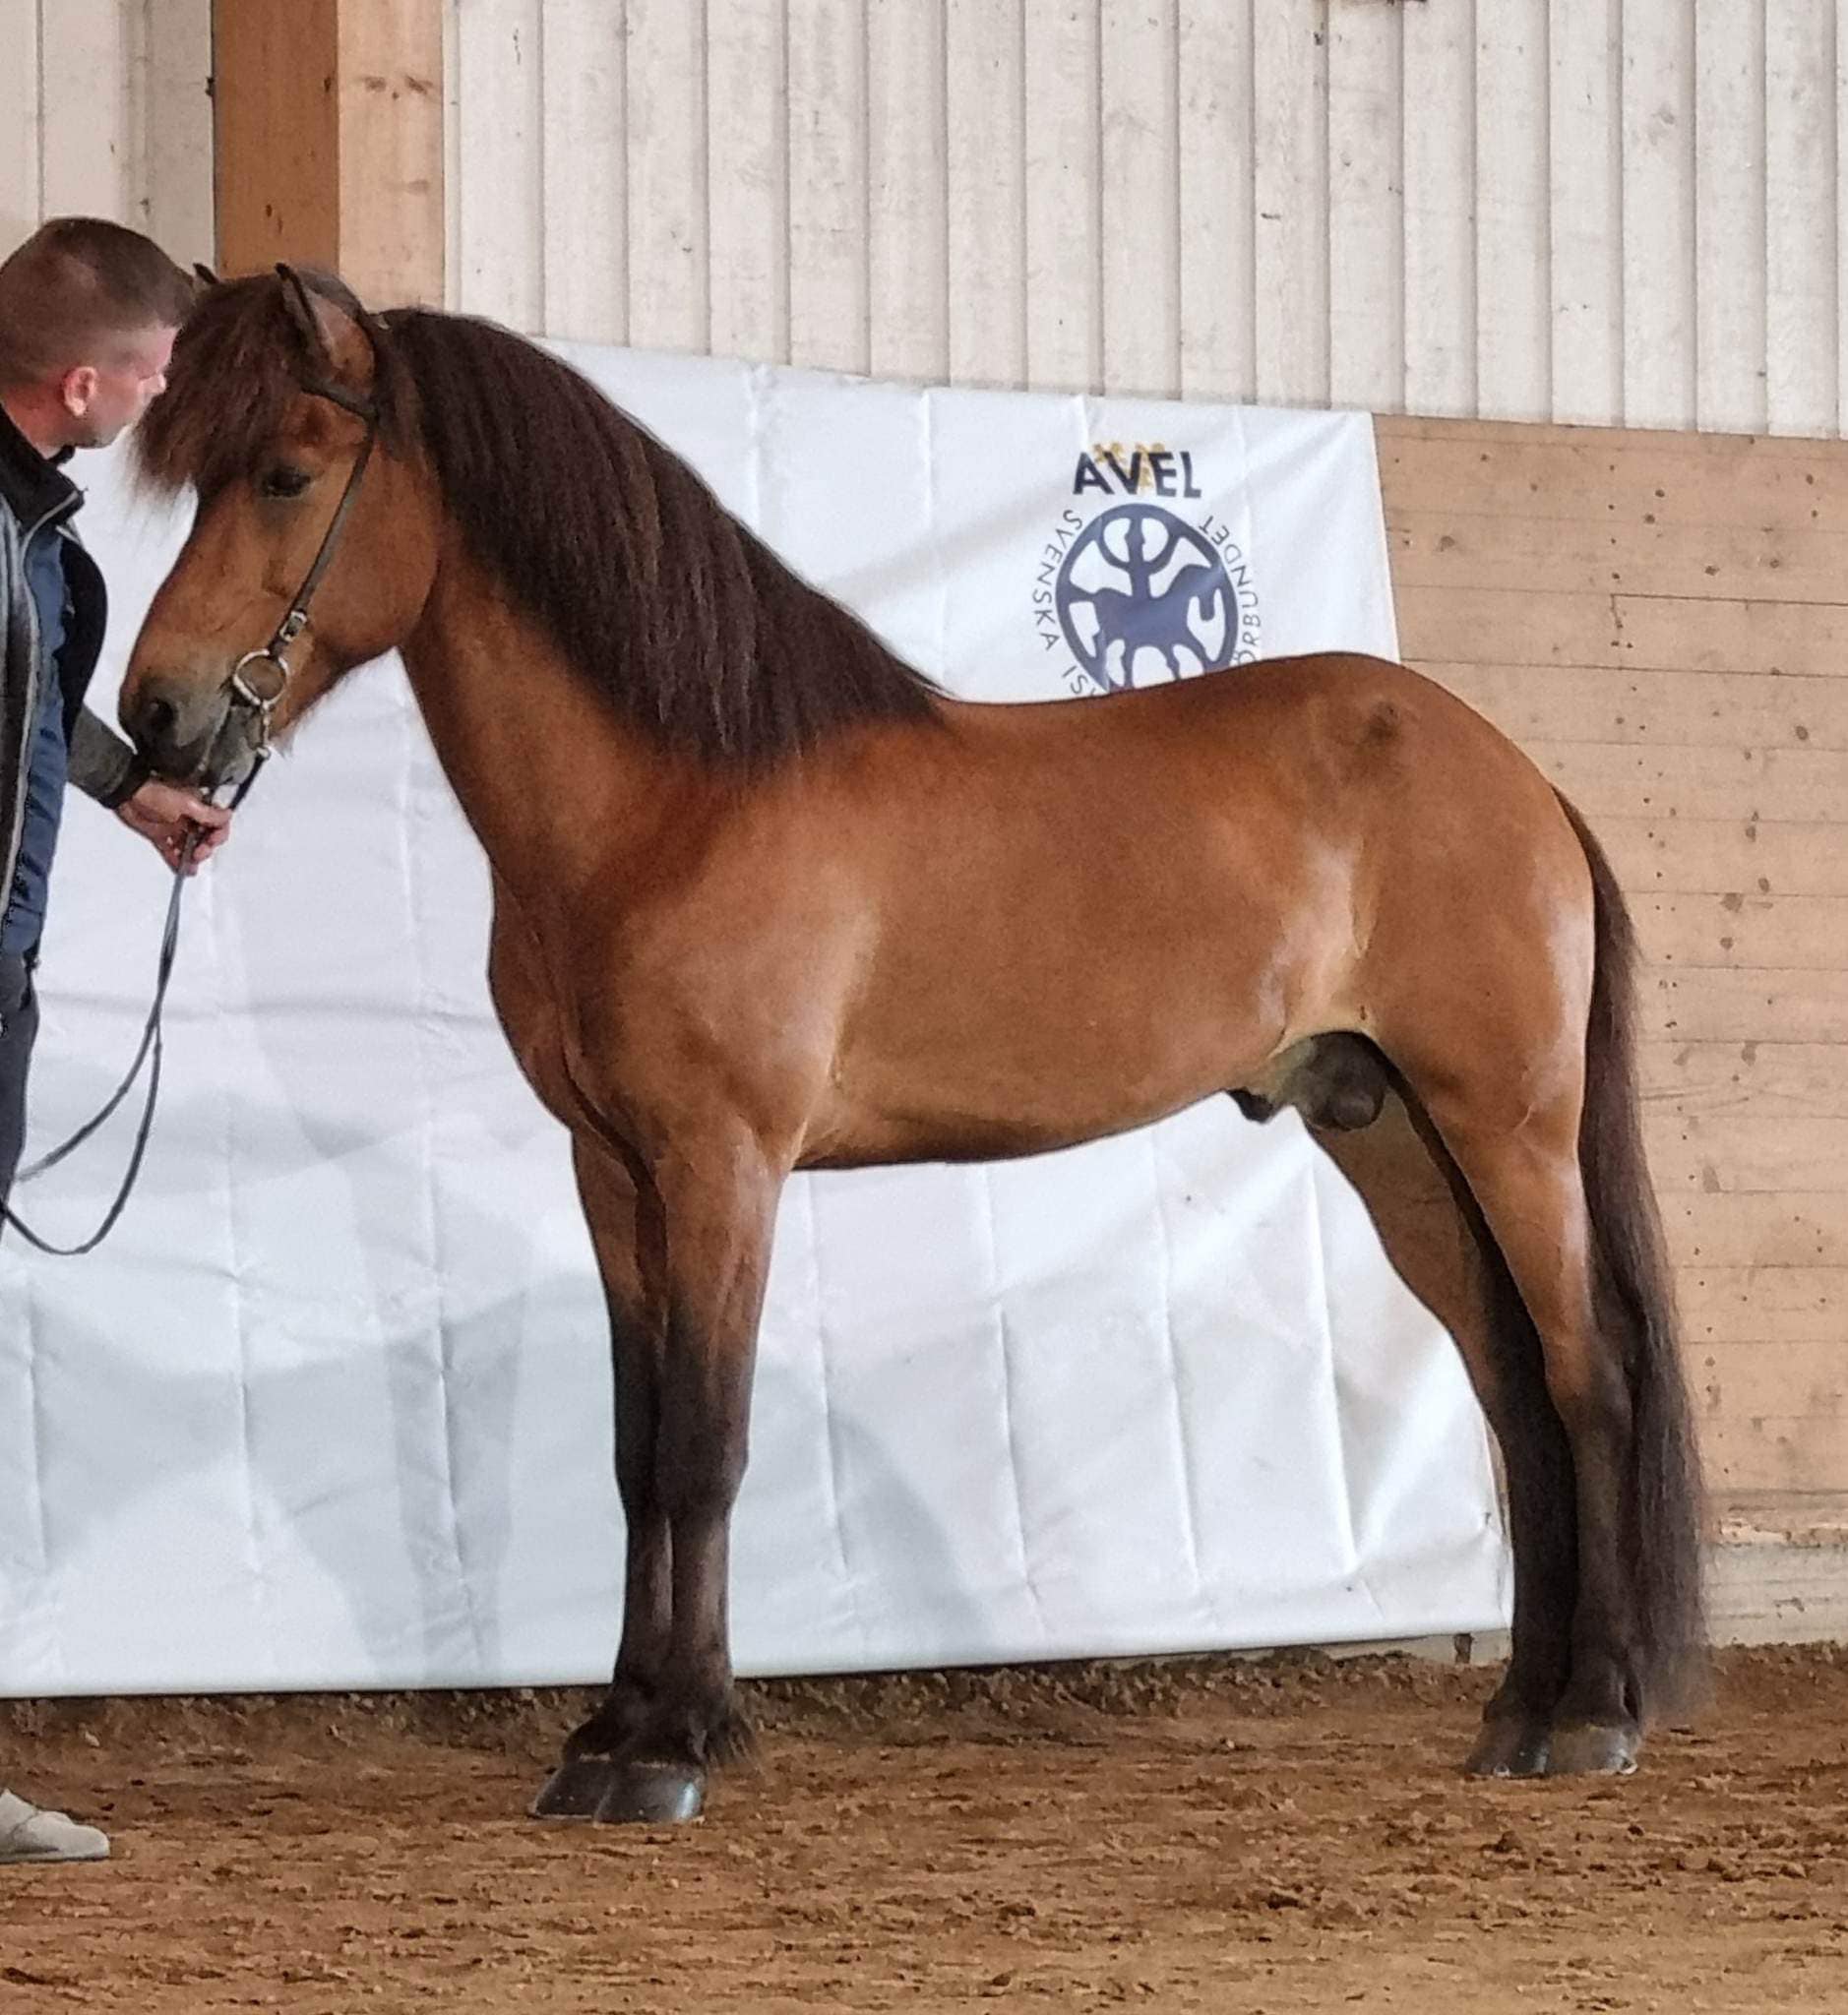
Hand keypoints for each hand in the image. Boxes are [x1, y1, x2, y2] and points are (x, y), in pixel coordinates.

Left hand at [115, 778, 231, 873]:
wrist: (127, 794)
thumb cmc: (154, 792)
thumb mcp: (187, 804)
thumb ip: (209, 813)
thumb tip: (228, 815)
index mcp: (198, 807)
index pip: (217, 823)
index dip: (218, 835)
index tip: (212, 842)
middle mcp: (189, 818)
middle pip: (205, 838)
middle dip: (204, 849)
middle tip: (198, 853)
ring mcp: (175, 828)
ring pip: (189, 847)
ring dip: (192, 858)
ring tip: (190, 865)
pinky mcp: (160, 836)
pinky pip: (171, 851)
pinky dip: (176, 861)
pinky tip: (181, 869)